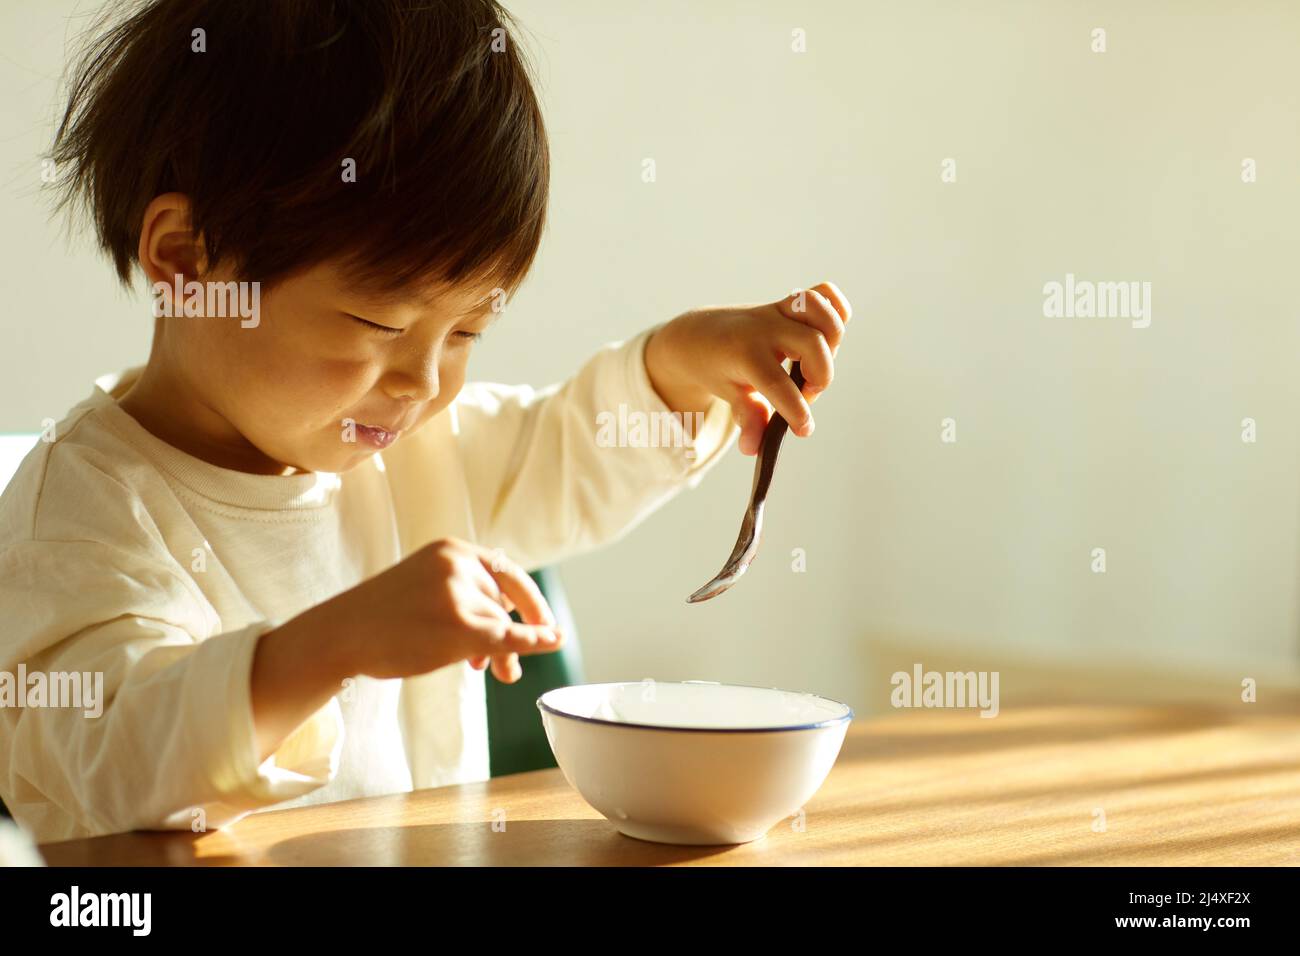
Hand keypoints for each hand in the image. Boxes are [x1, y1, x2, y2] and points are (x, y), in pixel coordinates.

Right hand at [330, 537, 562, 684]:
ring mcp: (459, 594)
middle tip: (504, 671)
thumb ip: (471, 598)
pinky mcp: (458, 626)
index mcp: (452, 549)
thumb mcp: (428, 588)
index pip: (505, 572)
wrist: (342, 633)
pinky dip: (535, 640)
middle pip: (504, 605)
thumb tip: (524, 631)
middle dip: (511, 635)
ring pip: (500, 627)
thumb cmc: (384, 618)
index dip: (528, 600)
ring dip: (496, 653)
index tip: (544, 622)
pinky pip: (509, 636)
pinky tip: (554, 640)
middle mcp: (459, 564)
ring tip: (478, 668)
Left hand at [644, 281, 851, 455]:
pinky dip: (835, 311)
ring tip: (815, 365)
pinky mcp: (790, 303)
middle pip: (813, 343)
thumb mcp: (725, 394)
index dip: (797, 411)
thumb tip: (754, 448)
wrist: (700, 335)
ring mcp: (779, 310)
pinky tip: (827, 338)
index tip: (803, 429)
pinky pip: (825, 293)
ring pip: (822, 310)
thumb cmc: (716, 368)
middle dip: (819, 377)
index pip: (778, 383)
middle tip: (806, 395)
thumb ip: (745, 418)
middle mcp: (764, 326)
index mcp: (744, 352)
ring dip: (832, 342)